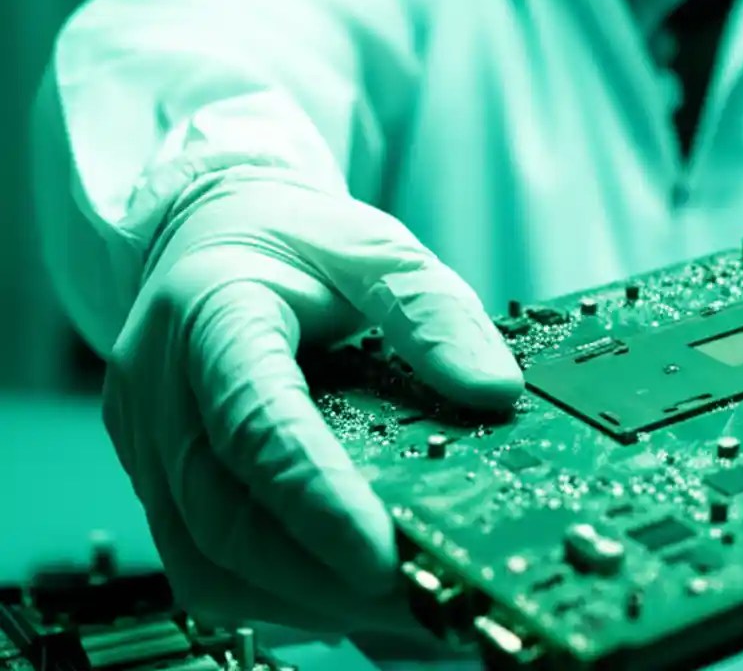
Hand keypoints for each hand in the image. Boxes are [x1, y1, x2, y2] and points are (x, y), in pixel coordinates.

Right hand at [104, 166, 521, 630]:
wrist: (216, 235)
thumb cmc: (296, 244)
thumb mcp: (379, 250)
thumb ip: (434, 313)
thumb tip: (494, 391)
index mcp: (211, 312)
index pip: (254, 423)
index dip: (315, 500)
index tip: (383, 558)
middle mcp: (161, 386)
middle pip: (221, 514)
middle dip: (319, 575)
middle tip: (417, 600)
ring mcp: (148, 441)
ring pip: (203, 558)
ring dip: (300, 598)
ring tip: (396, 607)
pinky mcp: (157, 479)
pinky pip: (202, 560)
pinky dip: (275, 591)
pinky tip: (344, 592)